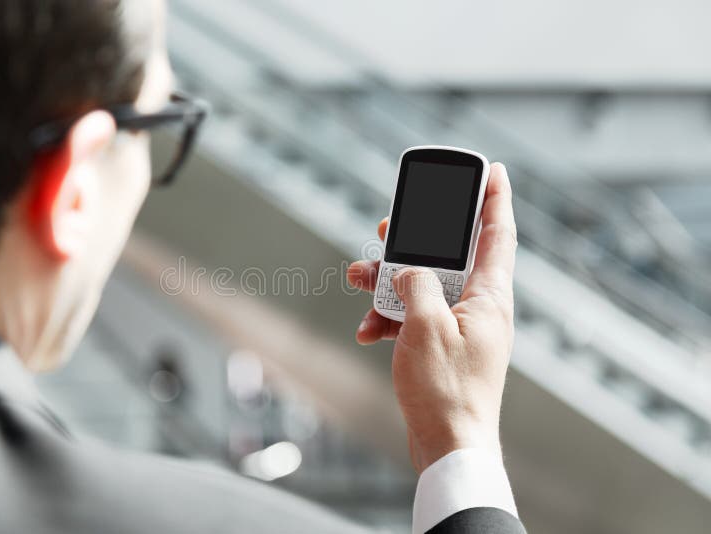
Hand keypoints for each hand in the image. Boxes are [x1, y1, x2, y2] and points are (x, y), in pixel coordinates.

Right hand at [347, 163, 516, 472]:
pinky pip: (414, 319)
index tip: (493, 169)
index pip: (498, 234)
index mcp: (490, 296)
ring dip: (389, 282)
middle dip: (417, 239)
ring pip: (423, 286)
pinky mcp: (442, 348)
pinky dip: (391, 320)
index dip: (495, 198)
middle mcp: (479, 307)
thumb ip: (417, 285)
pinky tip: (370, 331)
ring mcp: (460, 328)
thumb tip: (409, 273)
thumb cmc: (446, 390)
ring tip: (359, 278)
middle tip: (393, 224)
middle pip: (450, 256)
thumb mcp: (426, 326)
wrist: (447, 446)